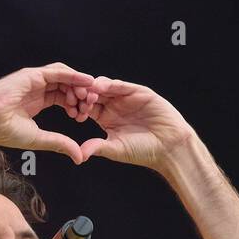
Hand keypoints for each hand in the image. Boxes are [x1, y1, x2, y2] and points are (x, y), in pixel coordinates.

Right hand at [0, 62, 98, 165]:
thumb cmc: (5, 131)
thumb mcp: (39, 138)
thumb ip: (60, 143)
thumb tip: (79, 157)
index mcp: (36, 101)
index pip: (62, 98)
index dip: (75, 105)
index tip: (83, 116)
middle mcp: (36, 88)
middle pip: (65, 86)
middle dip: (80, 94)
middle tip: (91, 105)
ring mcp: (34, 79)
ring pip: (63, 76)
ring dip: (78, 84)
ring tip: (90, 94)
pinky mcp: (32, 74)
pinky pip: (57, 71)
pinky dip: (73, 75)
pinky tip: (85, 81)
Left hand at [72, 77, 193, 171]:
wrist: (169, 147)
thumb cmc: (143, 151)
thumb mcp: (116, 149)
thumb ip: (97, 147)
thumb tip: (78, 155)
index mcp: (106, 118)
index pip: (88, 108)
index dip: (79, 108)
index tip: (70, 111)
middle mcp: (114, 106)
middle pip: (95, 95)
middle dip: (85, 95)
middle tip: (75, 98)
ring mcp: (126, 98)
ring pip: (106, 87)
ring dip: (95, 88)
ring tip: (87, 93)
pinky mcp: (139, 92)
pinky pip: (122, 85)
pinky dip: (111, 84)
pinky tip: (101, 87)